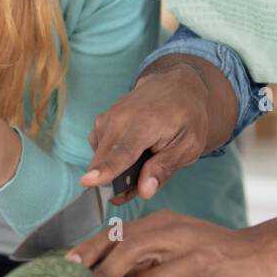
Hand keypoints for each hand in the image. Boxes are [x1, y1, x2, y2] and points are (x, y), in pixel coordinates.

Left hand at [66, 210, 276, 276]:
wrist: (266, 256)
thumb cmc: (216, 252)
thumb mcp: (180, 239)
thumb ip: (149, 252)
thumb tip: (109, 276)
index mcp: (163, 223)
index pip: (118, 232)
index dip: (89, 250)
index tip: (68, 267)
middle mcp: (174, 236)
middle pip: (125, 251)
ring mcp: (190, 260)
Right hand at [81, 60, 218, 204]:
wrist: (175, 85)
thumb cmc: (186, 116)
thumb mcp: (189, 146)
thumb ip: (164, 169)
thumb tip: (145, 191)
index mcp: (145, 124)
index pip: (122, 152)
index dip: (105, 170)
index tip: (87, 182)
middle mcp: (119, 119)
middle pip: (106, 162)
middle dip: (118, 184)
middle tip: (145, 184)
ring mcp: (107, 119)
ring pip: (101, 160)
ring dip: (117, 171)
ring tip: (144, 163)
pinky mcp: (100, 122)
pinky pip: (100, 152)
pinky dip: (113, 159)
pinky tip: (133, 153)